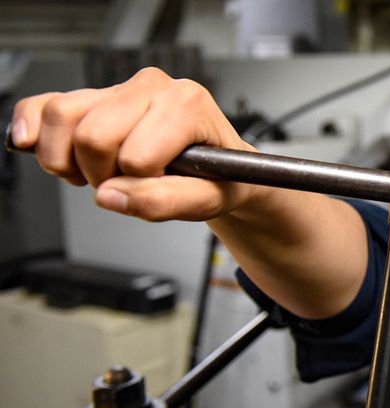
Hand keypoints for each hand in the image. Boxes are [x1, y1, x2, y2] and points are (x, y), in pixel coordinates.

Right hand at [9, 67, 253, 221]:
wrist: (220, 168)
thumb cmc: (217, 178)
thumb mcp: (207, 201)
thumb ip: (164, 202)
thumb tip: (110, 196)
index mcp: (187, 104)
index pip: (136, 156)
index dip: (142, 183)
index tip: (160, 185)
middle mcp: (153, 86)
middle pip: (92, 136)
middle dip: (103, 174)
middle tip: (129, 182)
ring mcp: (119, 88)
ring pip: (61, 118)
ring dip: (69, 159)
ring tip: (101, 173)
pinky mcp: (92, 97)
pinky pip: (43, 105)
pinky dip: (33, 130)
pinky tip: (37, 148)